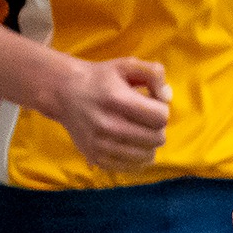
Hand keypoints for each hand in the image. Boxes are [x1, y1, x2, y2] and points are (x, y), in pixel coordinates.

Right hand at [49, 57, 170, 170]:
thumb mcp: (127, 65)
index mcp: (117, 100)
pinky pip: (132, 167)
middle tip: (145, 118)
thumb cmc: (102, 78)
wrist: (64, 93)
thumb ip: (154, 74)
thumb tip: (167, 98)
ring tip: (138, 130)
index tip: (151, 104)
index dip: (162, 109)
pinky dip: (138, 157)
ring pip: (147, 155)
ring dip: (149, 143)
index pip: (161, 117)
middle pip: (157, 138)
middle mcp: (108, 125)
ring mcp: (100, 145)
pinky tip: (132, 144)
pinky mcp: (96, 158)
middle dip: (157, 127)